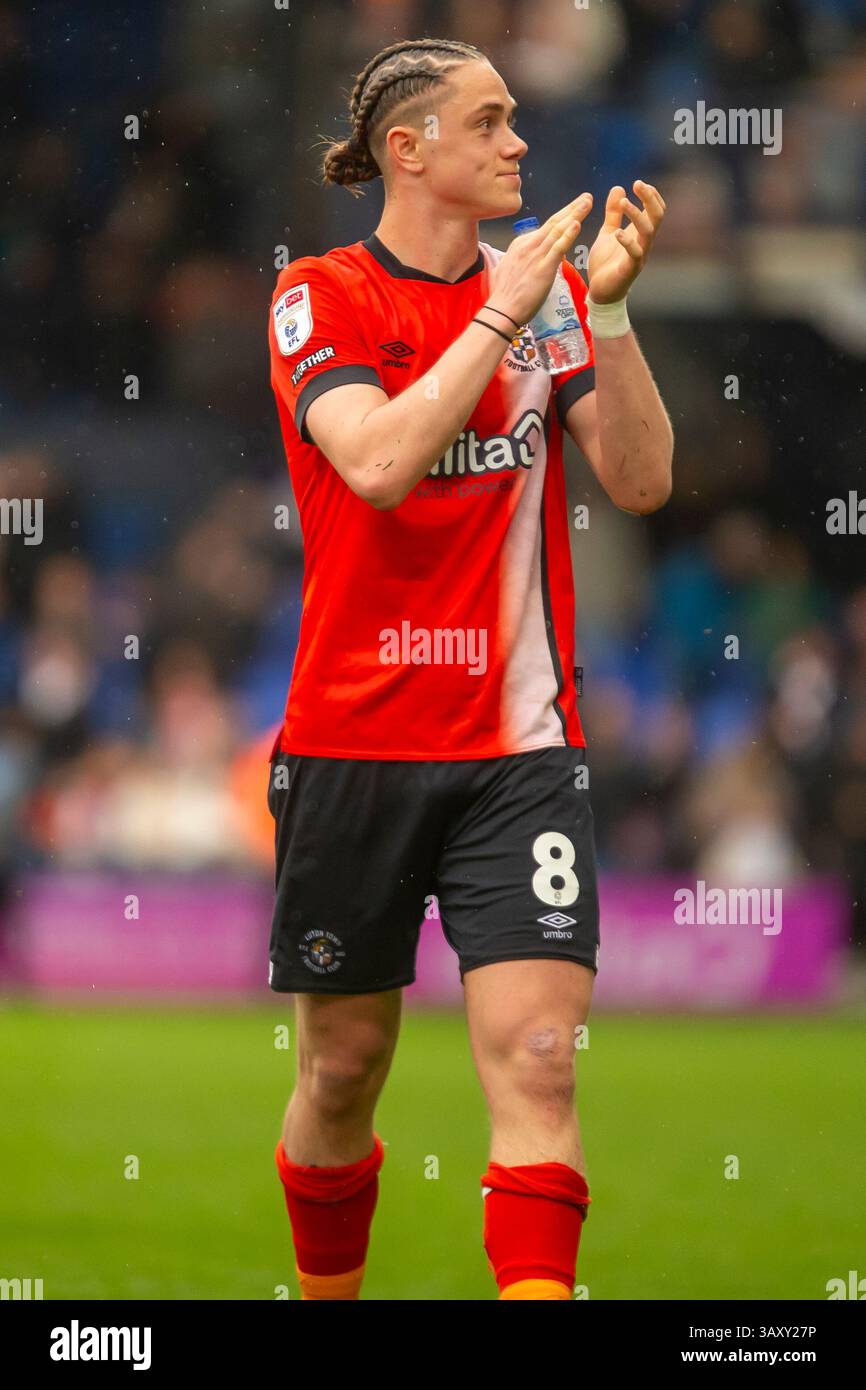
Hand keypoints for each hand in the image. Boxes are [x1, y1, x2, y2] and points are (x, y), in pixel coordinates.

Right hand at [487, 193, 592, 326]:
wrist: (501, 311)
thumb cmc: (505, 295)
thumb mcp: (508, 268)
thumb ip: (520, 260)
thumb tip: (524, 259)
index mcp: (521, 244)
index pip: (545, 228)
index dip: (562, 216)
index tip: (573, 209)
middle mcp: (529, 245)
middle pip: (554, 222)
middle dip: (571, 208)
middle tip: (586, 197)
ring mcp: (536, 256)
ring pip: (558, 230)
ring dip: (574, 214)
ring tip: (587, 202)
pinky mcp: (543, 269)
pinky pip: (558, 248)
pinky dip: (568, 235)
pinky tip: (577, 223)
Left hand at [587, 181, 664, 304]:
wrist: (600, 292)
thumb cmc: (606, 263)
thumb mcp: (608, 232)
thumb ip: (613, 213)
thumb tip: (618, 188)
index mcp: (640, 233)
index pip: (656, 210)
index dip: (652, 195)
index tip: (639, 183)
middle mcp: (644, 242)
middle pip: (657, 216)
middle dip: (650, 198)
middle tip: (637, 184)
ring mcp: (639, 256)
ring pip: (648, 231)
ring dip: (637, 215)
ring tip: (624, 203)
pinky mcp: (630, 269)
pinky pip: (635, 253)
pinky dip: (628, 241)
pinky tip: (618, 233)